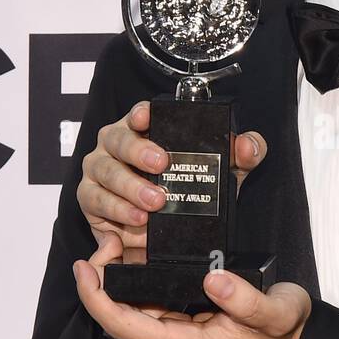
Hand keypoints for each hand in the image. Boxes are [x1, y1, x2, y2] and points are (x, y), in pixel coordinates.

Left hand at [74, 232, 310, 338]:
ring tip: (117, 245)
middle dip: (99, 284)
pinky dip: (130, 287)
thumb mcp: (274, 311)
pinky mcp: (176, 332)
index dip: (95, 297)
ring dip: (112, 284)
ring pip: (124, 316)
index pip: (121, 325)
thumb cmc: (281, 331)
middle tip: (107, 243)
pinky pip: (141, 312)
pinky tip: (133, 261)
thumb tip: (213, 280)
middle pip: (114, 321)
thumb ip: (245, 299)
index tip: (85, 266)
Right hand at [77, 99, 265, 259]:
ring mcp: (99, 170)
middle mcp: (115, 145)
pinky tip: (136, 223)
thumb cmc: (189, 186)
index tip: (146, 116)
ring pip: (105, 173)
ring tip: (150, 207)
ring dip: (128, 189)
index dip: (141, 113)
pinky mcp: (91, 199)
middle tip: (161, 167)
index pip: (139, 113)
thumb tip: (248, 146)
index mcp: (143, 128)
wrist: (168, 226)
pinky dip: (116, 214)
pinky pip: (97, 203)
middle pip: (117, 140)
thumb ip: (241, 155)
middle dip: (137, 152)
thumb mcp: (222, 171)